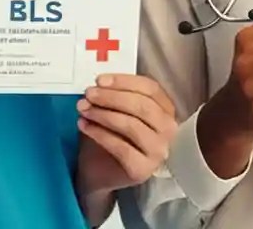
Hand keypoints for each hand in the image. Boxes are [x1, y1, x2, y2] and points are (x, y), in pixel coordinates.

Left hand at [76, 74, 177, 193]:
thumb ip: (116, 95)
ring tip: (83, 109)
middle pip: (143, 106)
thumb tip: (102, 82)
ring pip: (132, 125)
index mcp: (166, 110)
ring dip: (103, 114)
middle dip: (112, 97)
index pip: (151, 89)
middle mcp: (169, 130)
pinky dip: (99, 133)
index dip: (125, 82)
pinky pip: (120, 146)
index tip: (100, 80)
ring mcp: (158, 151)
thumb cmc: (110, 136)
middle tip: (89, 94)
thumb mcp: (116, 110)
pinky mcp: (142, 169)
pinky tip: (84, 126)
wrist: (100, 172)